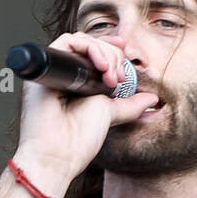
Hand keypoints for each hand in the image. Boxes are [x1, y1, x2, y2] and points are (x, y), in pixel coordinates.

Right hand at [16, 31, 159, 185]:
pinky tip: (101, 67)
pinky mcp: (44, 69)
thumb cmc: (77, 141)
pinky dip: (88, 48)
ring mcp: (54, 71)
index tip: (126, 54)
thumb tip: (152, 98)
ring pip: (81, 41)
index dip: (112, 49)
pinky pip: (66, 41)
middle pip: (90, 45)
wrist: (59, 156)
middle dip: (112, 56)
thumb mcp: (111, 115)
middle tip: (119, 79)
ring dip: (103, 53)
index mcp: (78, 84)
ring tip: (112, 78)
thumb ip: (130, 104)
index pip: (95, 54)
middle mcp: (64, 75)